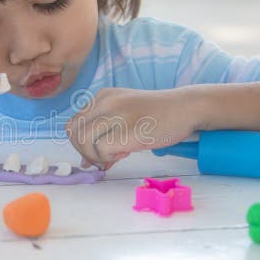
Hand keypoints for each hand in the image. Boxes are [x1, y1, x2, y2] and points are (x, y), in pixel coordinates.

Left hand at [66, 88, 199, 169]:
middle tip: (104, 158)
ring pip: (83, 140)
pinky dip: (108, 158)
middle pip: (73, 131)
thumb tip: (86, 162)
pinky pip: (101, 149)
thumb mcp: (126, 116)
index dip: (81, 143)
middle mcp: (106, 101)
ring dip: (95, 156)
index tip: (98, 153)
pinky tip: (125, 153)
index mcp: (103, 96)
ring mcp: (117, 114)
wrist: (186, 108)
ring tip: (116, 155)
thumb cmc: (158, 115)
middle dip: (83, 151)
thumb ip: (104, 133)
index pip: (73, 123)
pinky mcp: (129, 129)